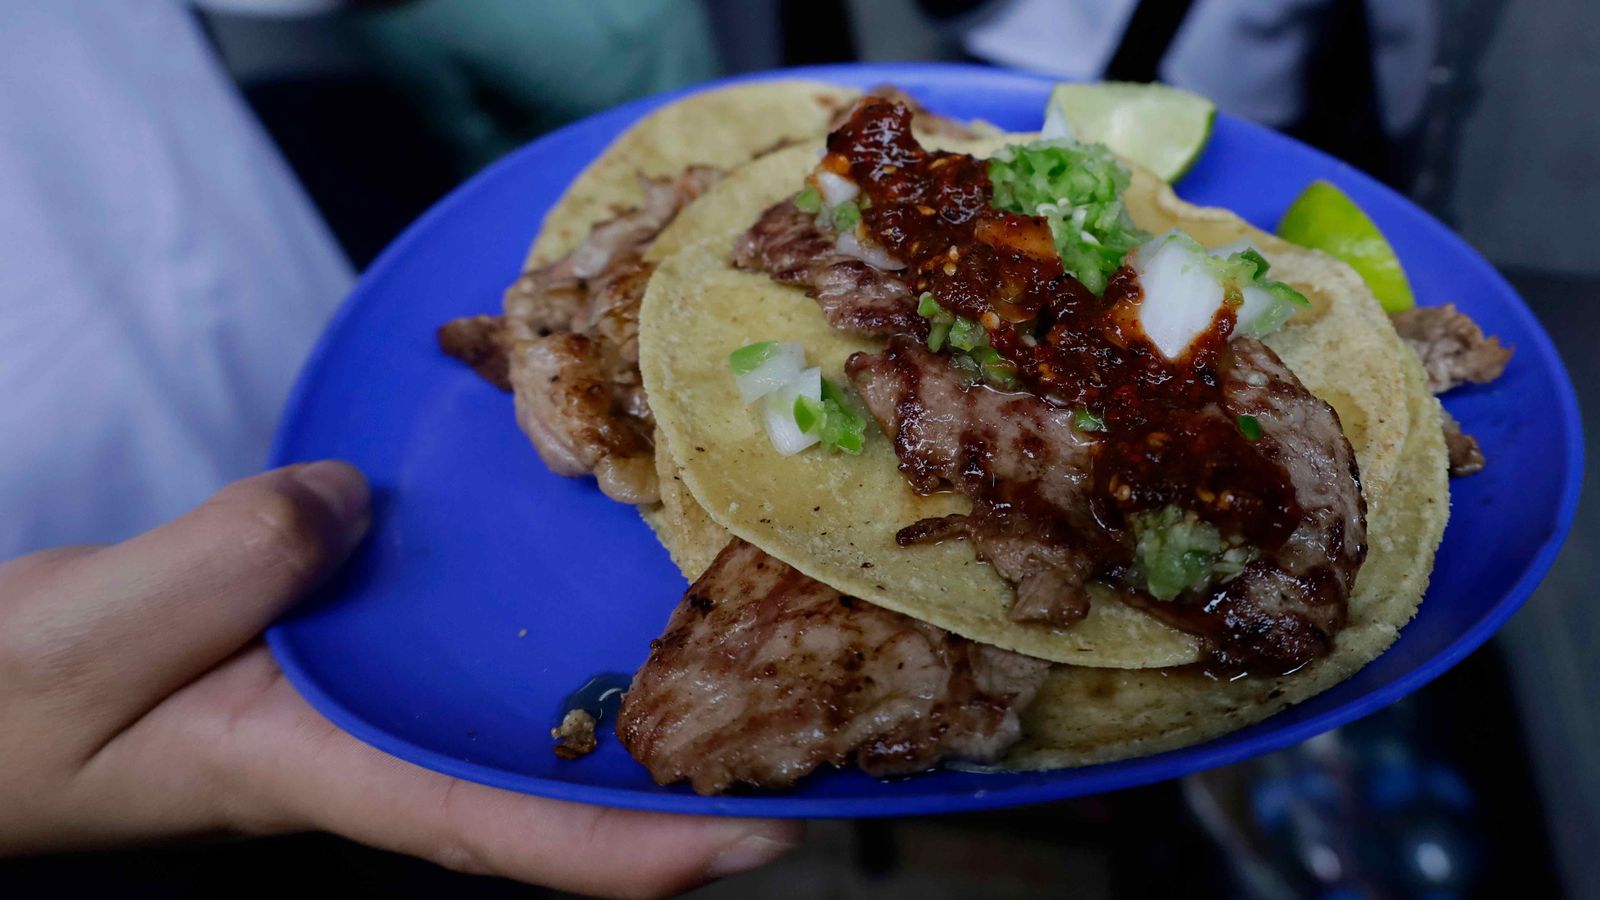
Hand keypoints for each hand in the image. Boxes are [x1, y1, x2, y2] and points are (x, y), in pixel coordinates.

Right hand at [0, 462, 798, 896]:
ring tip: (749, 642)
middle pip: (560, 783)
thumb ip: (224, 566)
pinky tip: (594, 555)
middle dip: (682, 774)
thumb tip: (347, 506)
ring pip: (526, 713)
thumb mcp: (92, 640)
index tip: (769, 835)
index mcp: (324, 775)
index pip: (511, 835)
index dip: (645, 849)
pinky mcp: (340, 641)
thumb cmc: (3, 710)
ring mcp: (364, 694)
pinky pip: (464, 636)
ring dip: (638, 698)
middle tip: (815, 727)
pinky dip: (544, 614)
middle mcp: (373, 742)